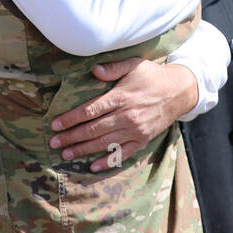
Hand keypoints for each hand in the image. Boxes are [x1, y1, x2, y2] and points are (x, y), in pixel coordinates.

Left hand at [48, 57, 197, 171]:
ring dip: (83, 150)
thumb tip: (93, 70)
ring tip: (66, 154)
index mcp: (121, 97)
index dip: (70, 119)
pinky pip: (122, 153)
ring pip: (103, 143)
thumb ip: (112, 68)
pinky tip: (92, 166)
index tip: (55, 124)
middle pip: (92, 129)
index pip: (89, 110)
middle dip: (71, 137)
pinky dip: (107, 161)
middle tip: (53, 143)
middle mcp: (126, 116)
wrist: (179, 92)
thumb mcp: (133, 65)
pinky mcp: (142, 140)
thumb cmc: (152, 76)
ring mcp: (134, 130)